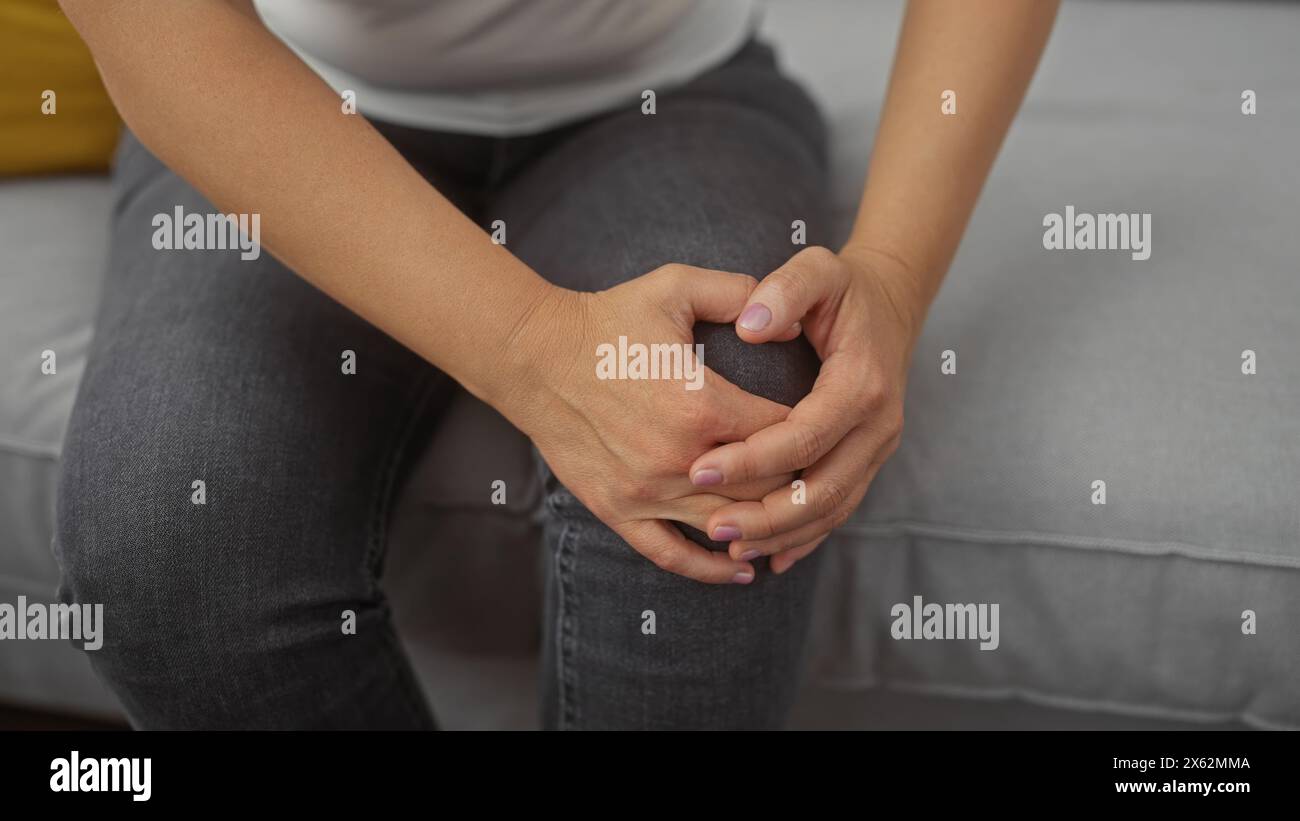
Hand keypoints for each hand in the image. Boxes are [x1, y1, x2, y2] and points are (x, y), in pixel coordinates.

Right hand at [505, 265, 796, 583]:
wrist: (534, 356)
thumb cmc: (607, 319)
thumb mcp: (675, 288)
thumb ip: (739, 294)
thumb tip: (793, 321)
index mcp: (702, 405)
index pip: (783, 433)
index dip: (810, 431)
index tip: (823, 426)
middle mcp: (679, 458)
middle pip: (765, 487)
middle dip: (795, 480)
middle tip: (816, 472)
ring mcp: (647, 492)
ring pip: (728, 524)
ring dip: (764, 526)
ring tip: (792, 521)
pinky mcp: (619, 510)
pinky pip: (671, 553)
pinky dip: (710, 568)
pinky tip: (741, 570)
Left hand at [687, 245, 923, 573]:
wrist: (890, 304)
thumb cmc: (842, 288)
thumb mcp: (818, 270)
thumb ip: (785, 289)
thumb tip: (750, 324)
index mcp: (861, 384)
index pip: (804, 435)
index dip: (752, 457)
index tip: (700, 469)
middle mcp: (878, 426)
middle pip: (823, 488)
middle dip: (766, 514)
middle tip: (711, 528)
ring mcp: (876, 450)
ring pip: (832, 509)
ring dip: (782, 534)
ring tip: (729, 549)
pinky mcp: (867, 463)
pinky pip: (838, 511)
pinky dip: (803, 538)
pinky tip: (765, 558)